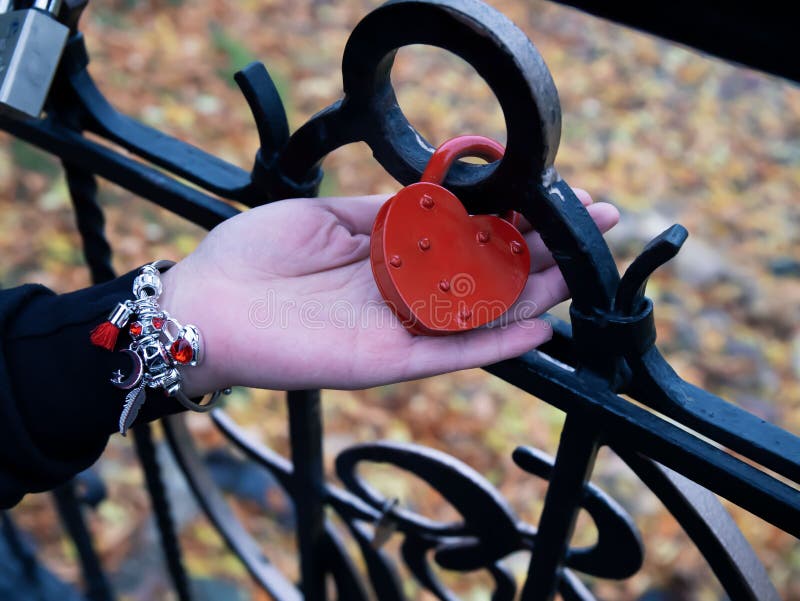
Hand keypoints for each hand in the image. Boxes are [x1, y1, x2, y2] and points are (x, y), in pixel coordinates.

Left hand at [159, 191, 617, 394]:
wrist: (204, 303)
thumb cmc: (253, 257)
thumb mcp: (325, 216)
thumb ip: (382, 212)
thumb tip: (432, 195)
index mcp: (390, 259)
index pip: (466, 240)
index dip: (510, 222)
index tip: (552, 198)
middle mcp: (403, 297)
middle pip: (486, 277)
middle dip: (541, 253)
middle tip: (592, 227)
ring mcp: (398, 331)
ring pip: (481, 316)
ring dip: (534, 295)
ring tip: (581, 268)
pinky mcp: (385, 361)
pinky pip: (451, 354)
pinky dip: (496, 344)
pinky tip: (538, 326)